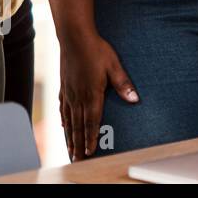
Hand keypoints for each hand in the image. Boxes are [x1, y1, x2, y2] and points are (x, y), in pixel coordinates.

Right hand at [58, 28, 138, 160]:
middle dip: (79, 144)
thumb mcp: (114, 65)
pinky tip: (63, 127)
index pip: (92, 121)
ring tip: (70, 150)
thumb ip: (123, 84)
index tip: (90, 152)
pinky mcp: (63, 87)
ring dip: (70, 137)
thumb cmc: (97, 50)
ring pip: (69, 120)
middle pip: (78, 126)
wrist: (75, 38)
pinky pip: (62, 109)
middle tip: (78, 160)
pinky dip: (63, 121)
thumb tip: (135, 99)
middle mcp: (78, 97)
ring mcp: (69, 92)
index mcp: (92, 94)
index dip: (91, 138)